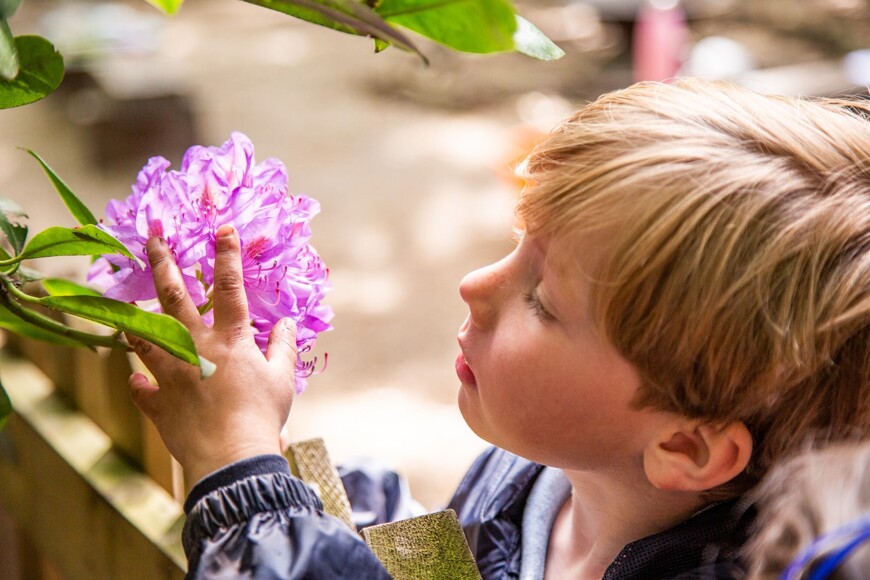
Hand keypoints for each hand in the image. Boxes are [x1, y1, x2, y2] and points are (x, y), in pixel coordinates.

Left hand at [126, 224, 296, 484]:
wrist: (231, 458)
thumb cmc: (262, 415)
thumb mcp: (283, 379)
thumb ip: (283, 347)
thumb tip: (287, 323)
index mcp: (230, 339)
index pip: (229, 286)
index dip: (227, 254)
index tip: (222, 227)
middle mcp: (196, 348)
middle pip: (175, 298)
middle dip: (164, 263)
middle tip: (152, 240)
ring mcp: (171, 374)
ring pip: (145, 338)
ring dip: (135, 320)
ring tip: (125, 308)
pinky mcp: (159, 403)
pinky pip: (142, 389)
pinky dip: (139, 382)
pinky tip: (136, 378)